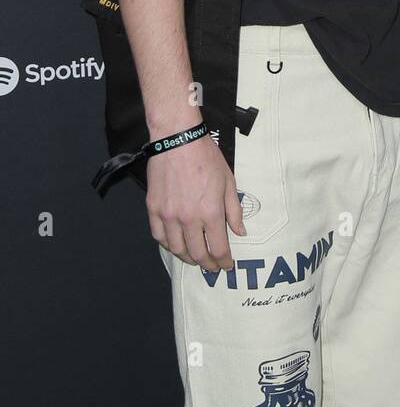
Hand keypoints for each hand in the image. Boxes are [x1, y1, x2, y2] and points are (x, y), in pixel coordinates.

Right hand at [146, 129, 245, 271]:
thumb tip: (240, 232)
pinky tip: (175, 245)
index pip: (218, 249)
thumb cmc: (206, 157)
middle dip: (207, 264)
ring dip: (187, 258)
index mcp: (211, 212)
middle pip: (197, 254)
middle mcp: (188, 219)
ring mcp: (168, 215)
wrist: (178, 140)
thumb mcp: (229, 181)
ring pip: (176, 249)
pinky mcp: (153, 209)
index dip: (224, 261)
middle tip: (212, 266)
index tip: (226, 265)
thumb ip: (234, 210)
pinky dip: (168, 245)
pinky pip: (159, 236)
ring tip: (194, 258)